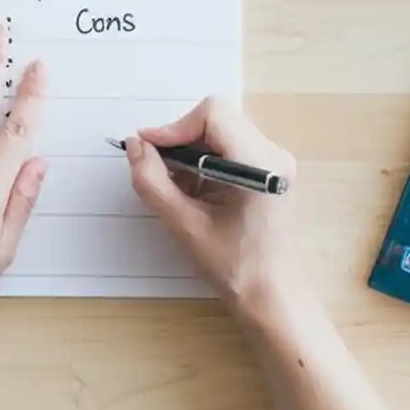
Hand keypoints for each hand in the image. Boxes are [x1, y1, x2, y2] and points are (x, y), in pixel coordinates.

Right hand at [126, 97, 299, 313]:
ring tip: (176, 187)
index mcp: (260, 164)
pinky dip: (203, 162)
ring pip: (220, 132)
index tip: (148, 150)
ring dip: (190, 152)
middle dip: (180, 140)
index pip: (213, 114)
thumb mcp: (184, 225)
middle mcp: (274, 154)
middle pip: (216, 120)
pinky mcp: (269, 171)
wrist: (272, 295)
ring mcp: (274, 162)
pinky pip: (229, 148)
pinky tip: (194, 192)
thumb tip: (135, 146)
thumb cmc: (234, 267)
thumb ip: (152, 182)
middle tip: (157, 171)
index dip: (175, 127)